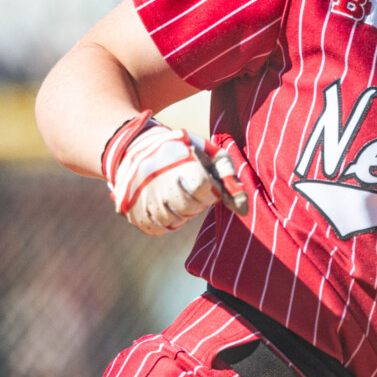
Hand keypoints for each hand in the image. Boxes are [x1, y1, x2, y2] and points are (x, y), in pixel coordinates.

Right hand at [101, 112, 243, 234]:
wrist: (136, 148)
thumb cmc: (182, 152)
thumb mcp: (209, 154)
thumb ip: (229, 178)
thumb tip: (243, 210)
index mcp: (179, 163)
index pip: (204, 189)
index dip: (209, 189)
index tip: (204, 181)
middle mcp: (160, 182)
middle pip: (190, 208)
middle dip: (197, 202)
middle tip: (190, 190)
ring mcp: (144, 198)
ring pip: (174, 221)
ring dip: (182, 214)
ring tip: (178, 197)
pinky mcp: (132, 210)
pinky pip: (157, 229)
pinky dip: (165, 222)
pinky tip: (166, 207)